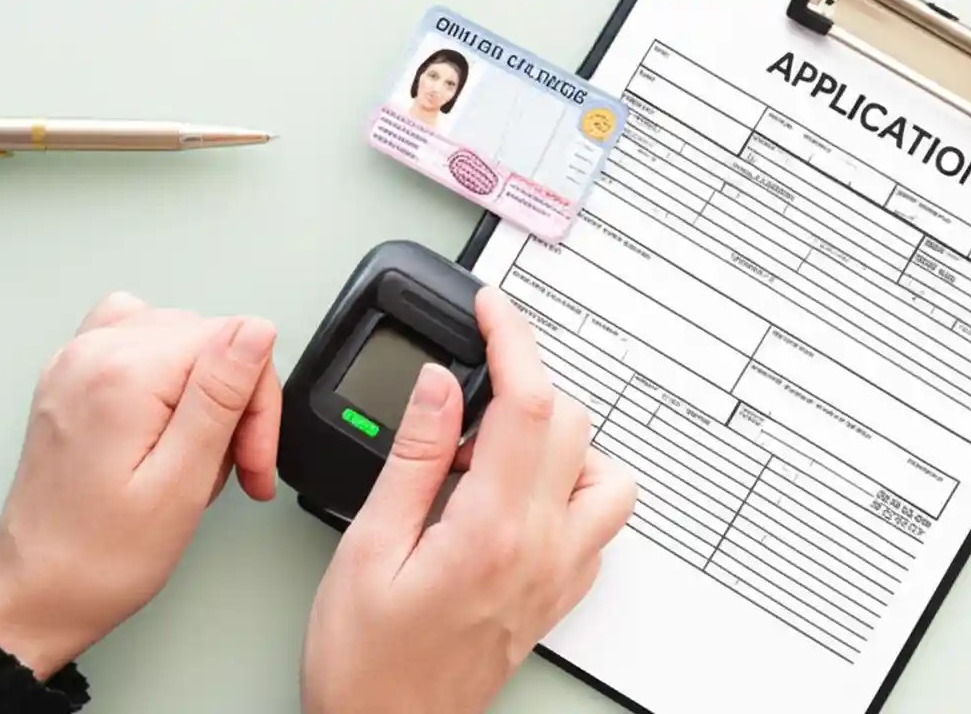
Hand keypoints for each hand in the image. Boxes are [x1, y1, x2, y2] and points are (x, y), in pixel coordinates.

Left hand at [0, 292, 282, 679]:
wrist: (34, 593)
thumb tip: (256, 330)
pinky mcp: (71, 378)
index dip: (258, 404)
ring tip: (196, 452)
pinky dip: (165, 377)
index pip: (235, 341)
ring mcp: (75, 361)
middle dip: (236, 402)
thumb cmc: (101, 558)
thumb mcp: (183, 482)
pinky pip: (138, 343)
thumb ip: (221, 394)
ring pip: (180, 339)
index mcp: (125, 374)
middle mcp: (94, 353)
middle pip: (208, 338)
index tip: (250, 462)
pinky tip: (165, 420)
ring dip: (203, 390)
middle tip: (234, 470)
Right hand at [301, 288, 636, 713]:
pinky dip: (567, 486)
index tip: (491, 309)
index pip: (526, 405)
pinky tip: (512, 496)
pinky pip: (595, 520)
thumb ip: (412, 460)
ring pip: (604, 474)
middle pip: (572, 425)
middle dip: (526, 385)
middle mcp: (541, 550)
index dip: (511, 339)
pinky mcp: (559, 594)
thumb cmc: (366, 662)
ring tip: (493, 451)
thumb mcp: (366, 549)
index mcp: (490, 531)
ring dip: (559, 440)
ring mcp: (559, 574)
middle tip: (464, 394)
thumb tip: (436, 388)